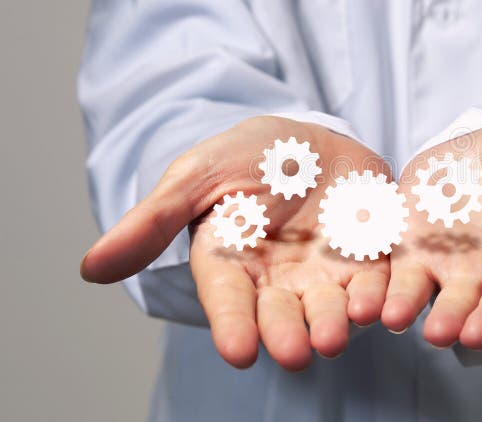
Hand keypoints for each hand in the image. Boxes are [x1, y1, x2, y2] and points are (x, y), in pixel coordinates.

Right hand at [80, 116, 390, 370]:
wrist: (307, 137)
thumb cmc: (246, 155)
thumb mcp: (197, 176)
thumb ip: (153, 221)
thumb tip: (91, 268)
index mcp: (232, 261)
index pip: (228, 299)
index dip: (232, 325)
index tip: (237, 352)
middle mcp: (279, 277)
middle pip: (283, 312)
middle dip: (289, 333)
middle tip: (296, 353)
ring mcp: (325, 269)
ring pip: (332, 304)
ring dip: (337, 321)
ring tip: (339, 333)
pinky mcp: (368, 256)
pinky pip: (377, 278)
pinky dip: (379, 292)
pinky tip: (382, 303)